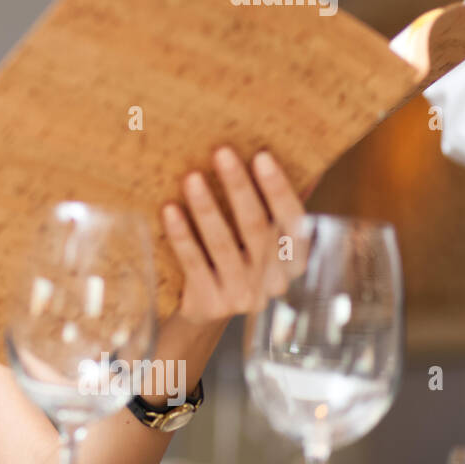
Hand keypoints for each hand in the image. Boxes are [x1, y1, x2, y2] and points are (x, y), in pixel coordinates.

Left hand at [160, 147, 306, 328]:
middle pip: (255, 226)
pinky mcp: (211, 302)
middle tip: (221, 152)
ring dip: (206, 207)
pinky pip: (193, 262)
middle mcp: (274, 280)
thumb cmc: (238, 259)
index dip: (277, 188)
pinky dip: (181, 235)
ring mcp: (242, 294)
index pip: (292, 219)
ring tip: (191, 177)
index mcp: (294, 259)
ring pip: (222, 243)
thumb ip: (275, 208)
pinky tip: (169, 210)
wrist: (208, 310)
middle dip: (238, 187)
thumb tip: (286, 156)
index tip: (261, 156)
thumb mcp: (262, 240)